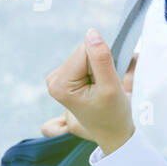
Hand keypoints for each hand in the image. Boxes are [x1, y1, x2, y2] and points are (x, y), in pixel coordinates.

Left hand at [45, 29, 135, 155]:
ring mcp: (58, 79)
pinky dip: (95, 72)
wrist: (112, 132)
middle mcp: (54, 80)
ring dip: (98, 69)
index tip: (104, 84)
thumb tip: (91, 33)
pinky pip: (84, 61)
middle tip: (104, 88)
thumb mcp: (110, 87)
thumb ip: (101, 58)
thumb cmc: (112, 115)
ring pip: (85, 55)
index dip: (102, 64)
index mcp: (60, 84)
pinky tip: (96, 88)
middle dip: (99, 67)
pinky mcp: (65, 77)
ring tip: (101, 89)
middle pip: (83, 52)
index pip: (85, 51)